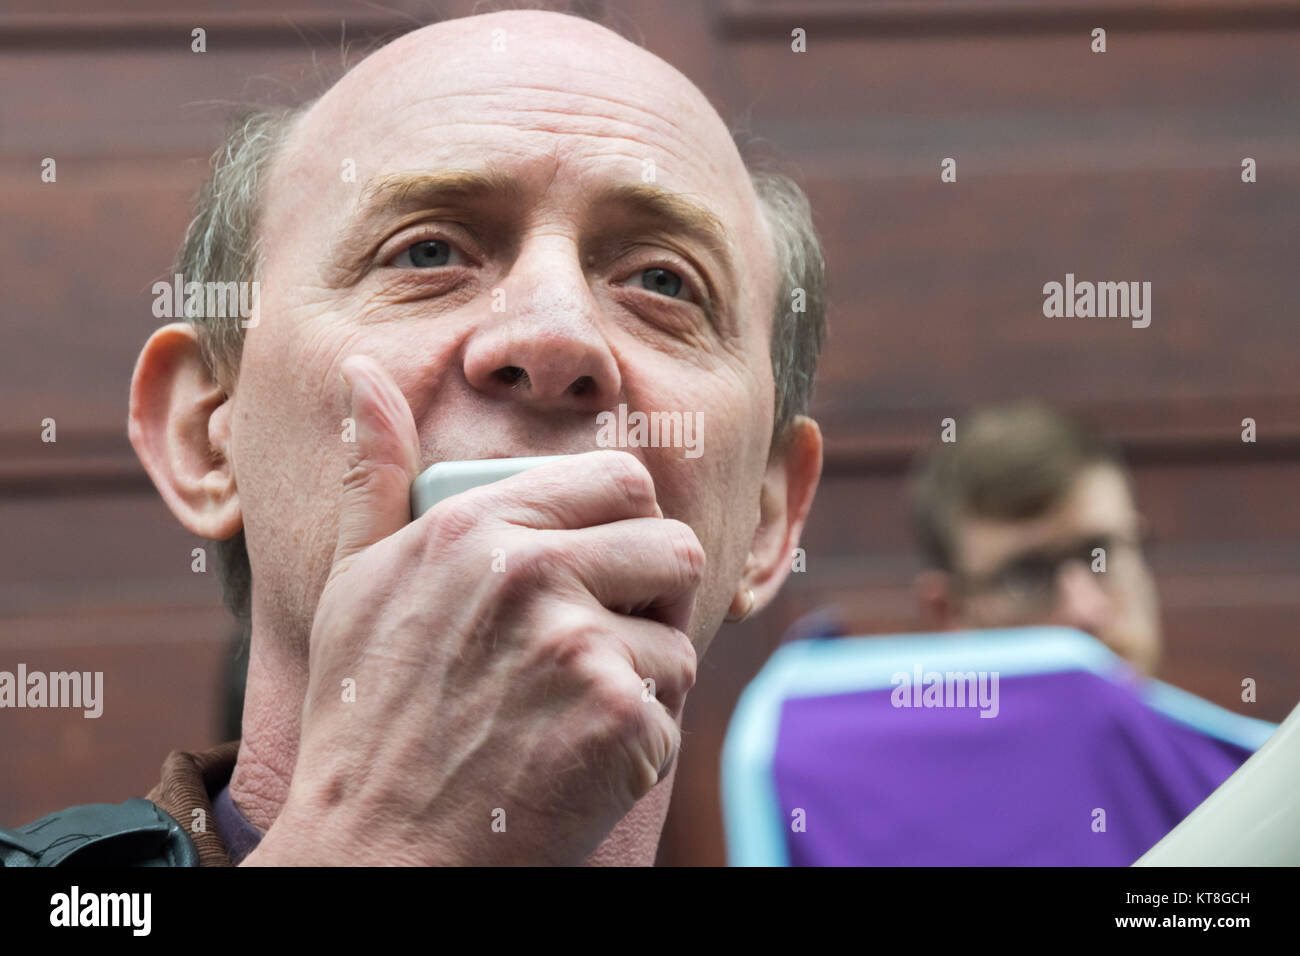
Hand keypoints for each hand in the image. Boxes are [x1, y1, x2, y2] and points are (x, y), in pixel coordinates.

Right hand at [242, 355, 702, 864]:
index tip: (601, 573)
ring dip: (642, 683)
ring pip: (680, 639)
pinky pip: (672, 715)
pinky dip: (636, 750)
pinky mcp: (615, 718)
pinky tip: (572, 764)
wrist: (374, 848)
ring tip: (568, 715)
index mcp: (476, 527)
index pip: (622, 483)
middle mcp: (530, 571)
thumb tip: (364, 376)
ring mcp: (576, 644)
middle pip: (674, 548)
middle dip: (652, 599)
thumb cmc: (364, 717)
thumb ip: (375, 475)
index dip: (626, 529)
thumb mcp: (355, 582)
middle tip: (598, 647)